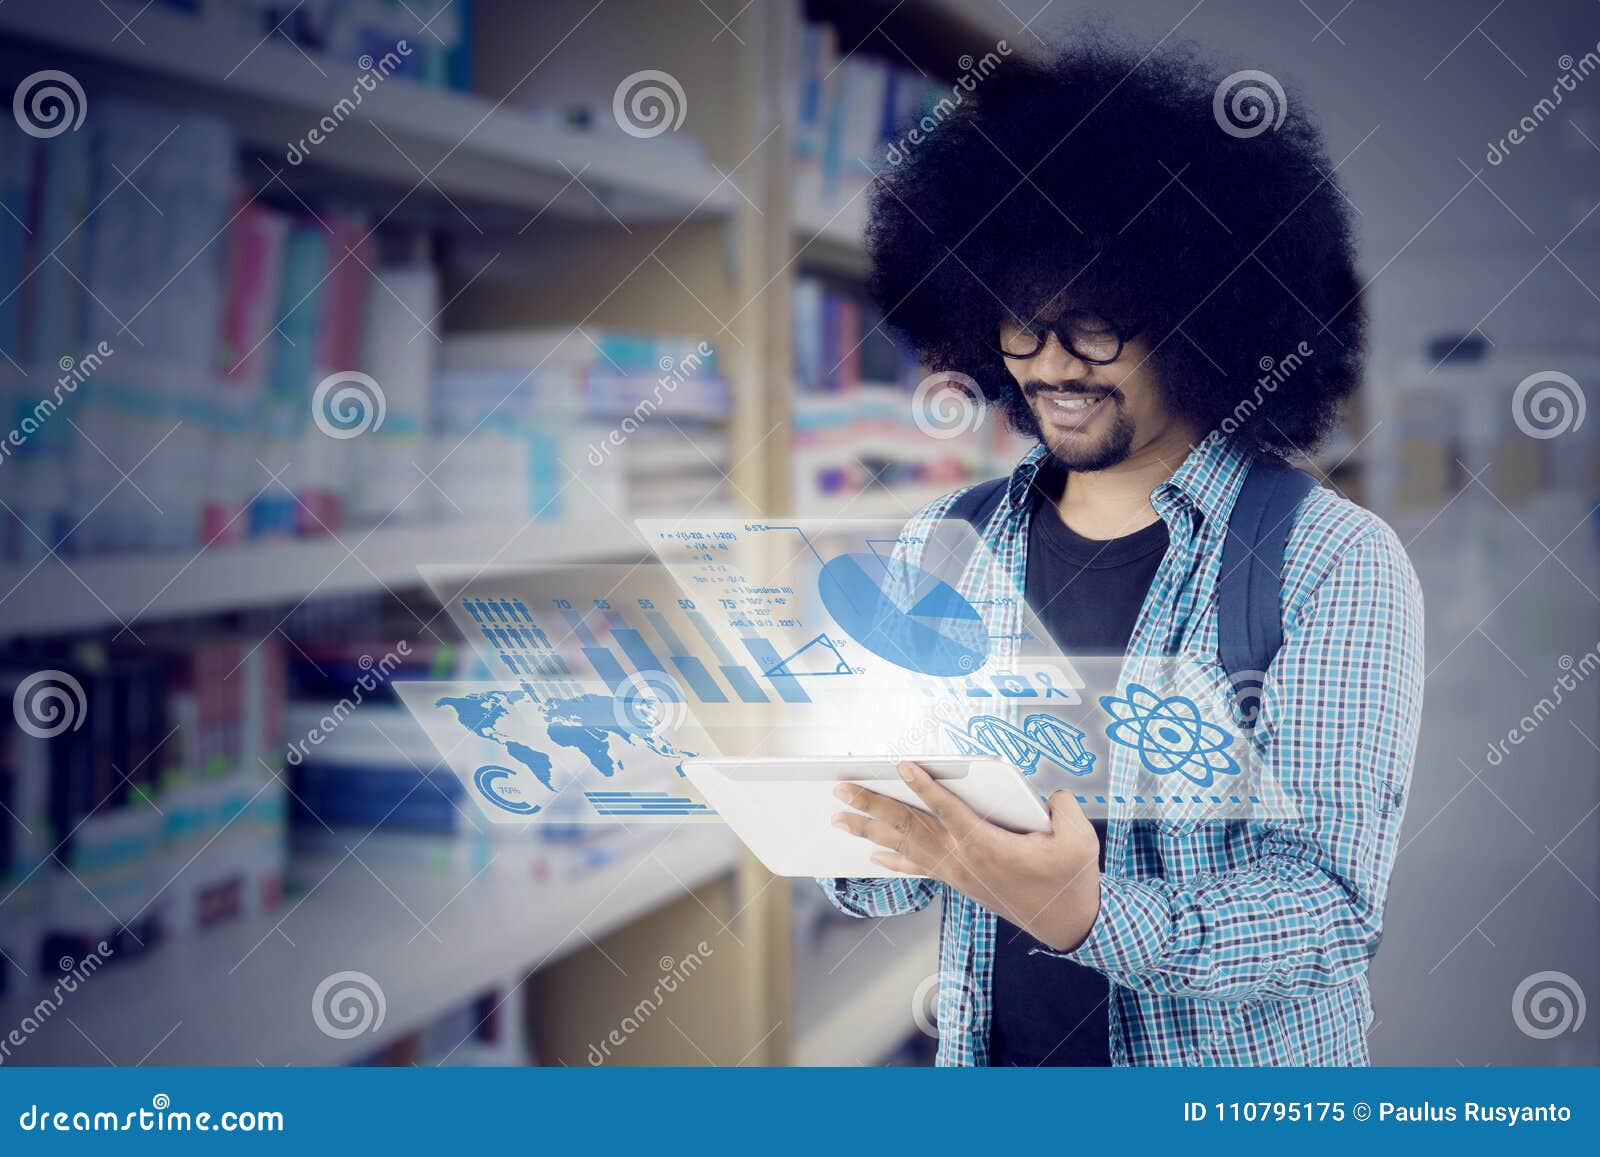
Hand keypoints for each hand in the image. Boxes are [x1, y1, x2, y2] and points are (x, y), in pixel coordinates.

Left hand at [832, 761, 1102, 952]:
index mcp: (987, 844)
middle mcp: (962, 858)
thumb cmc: (1072, 878)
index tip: (900, 765)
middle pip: (909, 826)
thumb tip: (1049, 794)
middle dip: (871, 805)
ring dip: (869, 830)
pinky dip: (891, 858)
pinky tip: (871, 853)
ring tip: (839, 818)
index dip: (923, 785)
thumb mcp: (1078, 837)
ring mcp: (956, 873)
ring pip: (905, 846)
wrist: (1067, 922)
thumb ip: (1063, 807)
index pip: (947, 808)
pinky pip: (916, 868)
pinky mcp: (959, 882)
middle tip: (840, 789)